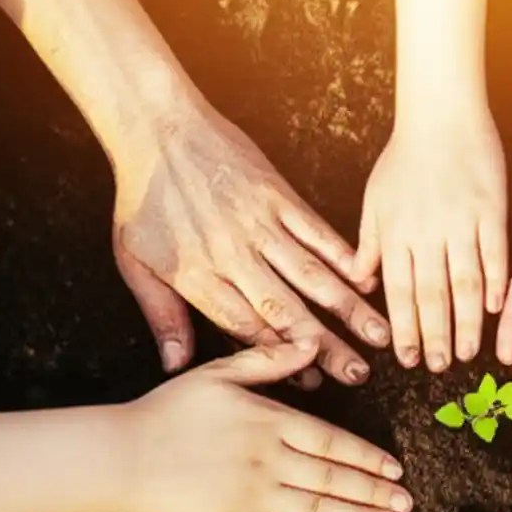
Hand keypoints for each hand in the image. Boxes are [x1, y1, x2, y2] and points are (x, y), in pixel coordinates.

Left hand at [111, 103, 388, 381]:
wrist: (156, 130)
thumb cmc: (142, 197)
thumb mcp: (134, 262)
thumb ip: (161, 315)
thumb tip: (176, 365)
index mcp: (199, 276)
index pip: (248, 328)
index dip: (282, 359)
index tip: (313, 382)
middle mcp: (234, 255)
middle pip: (287, 310)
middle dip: (327, 346)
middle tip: (358, 373)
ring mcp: (259, 224)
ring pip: (311, 275)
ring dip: (347, 308)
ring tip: (378, 334)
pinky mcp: (277, 195)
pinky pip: (316, 231)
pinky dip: (344, 255)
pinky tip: (367, 278)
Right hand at [123, 342, 411, 511]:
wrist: (126, 456)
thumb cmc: (172, 410)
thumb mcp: (220, 373)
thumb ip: (269, 358)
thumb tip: (310, 342)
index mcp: (268, 421)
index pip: (332, 441)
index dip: (368, 457)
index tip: (395, 468)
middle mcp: (267, 460)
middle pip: (334, 479)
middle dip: (375, 493)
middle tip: (407, 504)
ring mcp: (252, 495)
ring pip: (317, 510)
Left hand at [355, 110, 507, 372]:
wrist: (441, 113)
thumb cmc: (404, 156)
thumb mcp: (374, 200)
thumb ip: (369, 244)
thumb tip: (362, 283)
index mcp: (395, 233)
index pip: (398, 292)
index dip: (404, 329)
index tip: (408, 358)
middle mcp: (426, 234)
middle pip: (431, 296)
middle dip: (434, 336)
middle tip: (438, 367)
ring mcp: (461, 223)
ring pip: (464, 284)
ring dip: (466, 323)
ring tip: (467, 352)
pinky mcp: (491, 210)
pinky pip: (494, 256)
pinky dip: (496, 284)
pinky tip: (496, 311)